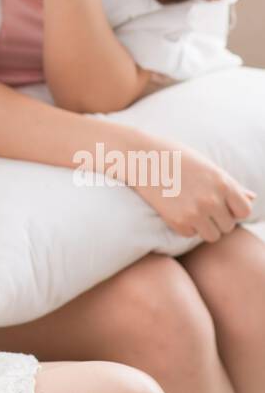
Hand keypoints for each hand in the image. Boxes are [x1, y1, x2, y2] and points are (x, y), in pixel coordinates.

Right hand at [123, 142, 255, 242]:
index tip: (222, 204)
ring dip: (204, 227)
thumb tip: (251, 198)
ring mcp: (195, 212)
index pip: (244, 211)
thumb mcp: (207, 166)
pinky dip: (185, 227)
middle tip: (199, 204)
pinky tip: (175, 209)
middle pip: (228, 226)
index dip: (234, 210)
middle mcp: (212, 200)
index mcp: (223, 183)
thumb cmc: (175, 156)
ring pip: (212, 235)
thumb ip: (231, 185)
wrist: (141, 157)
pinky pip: (191, 234)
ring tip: (190, 210)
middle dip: (217, 219)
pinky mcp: (178, 222)